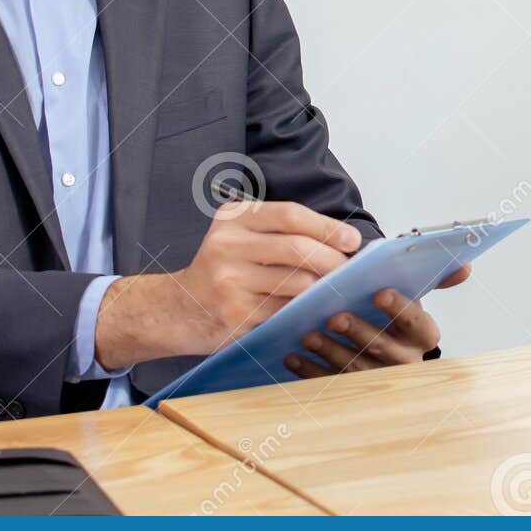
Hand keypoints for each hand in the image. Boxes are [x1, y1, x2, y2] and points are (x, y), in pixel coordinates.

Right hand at [94, 200, 361, 367]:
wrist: (178, 309)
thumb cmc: (221, 270)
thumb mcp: (238, 236)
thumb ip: (279, 232)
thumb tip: (341, 241)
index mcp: (233, 218)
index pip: (290, 215)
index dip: (327, 227)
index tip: (352, 240)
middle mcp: (228, 246)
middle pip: (297, 248)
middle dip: (332, 260)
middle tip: (349, 270)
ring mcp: (230, 282)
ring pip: (296, 282)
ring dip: (324, 288)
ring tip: (335, 289)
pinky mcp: (236, 315)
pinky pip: (285, 311)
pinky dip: (305, 310)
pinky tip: (314, 310)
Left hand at [284, 264, 470, 377]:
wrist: (373, 329)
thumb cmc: (388, 306)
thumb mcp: (410, 288)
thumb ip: (435, 275)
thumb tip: (465, 266)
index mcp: (423, 335)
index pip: (418, 324)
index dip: (399, 309)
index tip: (379, 293)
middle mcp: (406, 362)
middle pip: (383, 350)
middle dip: (358, 332)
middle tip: (335, 316)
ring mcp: (377, 380)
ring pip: (355, 368)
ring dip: (330, 351)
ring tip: (308, 334)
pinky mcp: (349, 392)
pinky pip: (329, 384)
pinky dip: (309, 371)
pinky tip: (293, 356)